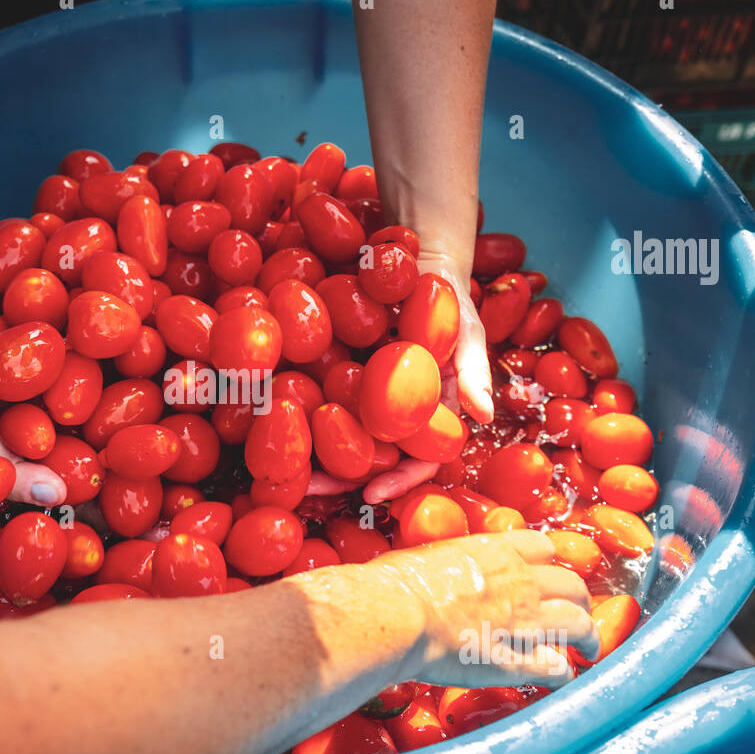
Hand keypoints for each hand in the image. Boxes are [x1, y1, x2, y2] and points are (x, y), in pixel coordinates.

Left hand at [304, 248, 493, 505]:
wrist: (410, 259)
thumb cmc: (446, 298)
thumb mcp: (465, 330)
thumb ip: (474, 371)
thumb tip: (483, 415)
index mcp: (430, 415)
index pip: (419, 461)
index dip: (399, 481)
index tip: (369, 494)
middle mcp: (395, 415)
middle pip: (370, 459)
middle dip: (340, 479)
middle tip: (307, 489)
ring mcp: (362, 398)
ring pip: (338, 439)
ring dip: (311, 457)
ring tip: (283, 472)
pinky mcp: (335, 377)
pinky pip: (315, 403)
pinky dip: (297, 418)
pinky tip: (271, 425)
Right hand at [376, 530, 598, 688]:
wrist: (397, 615)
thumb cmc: (396, 583)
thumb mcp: (423, 555)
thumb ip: (442, 561)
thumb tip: (427, 566)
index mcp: (497, 552)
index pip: (543, 548)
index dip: (549, 561)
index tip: (548, 572)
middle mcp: (521, 582)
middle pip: (570, 583)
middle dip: (578, 598)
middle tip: (577, 611)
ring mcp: (525, 622)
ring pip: (578, 623)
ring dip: (588, 635)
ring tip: (589, 647)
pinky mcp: (517, 661)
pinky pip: (555, 668)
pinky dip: (562, 674)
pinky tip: (562, 678)